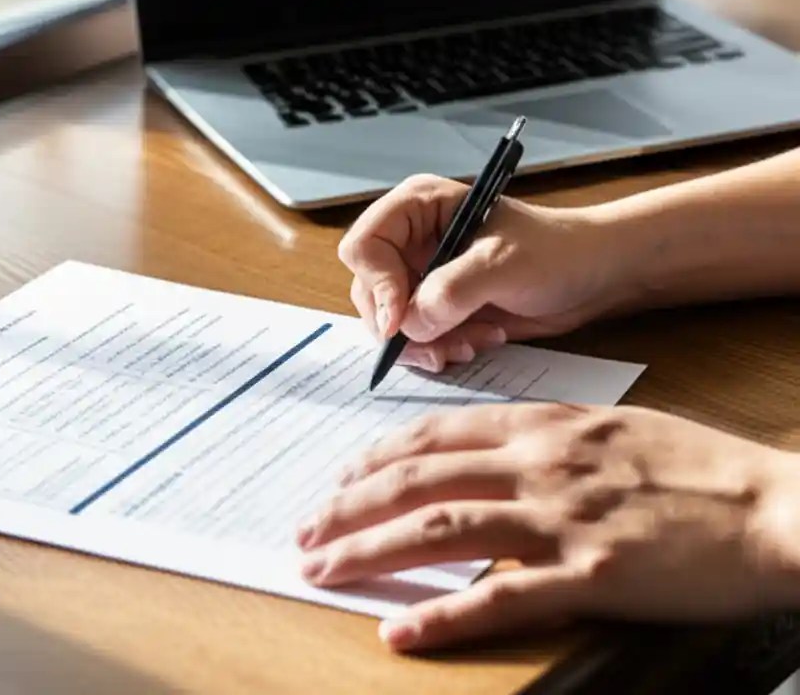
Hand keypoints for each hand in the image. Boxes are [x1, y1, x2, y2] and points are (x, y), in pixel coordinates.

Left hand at [295, 403, 799, 651]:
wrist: (778, 508)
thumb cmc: (702, 470)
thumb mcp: (616, 430)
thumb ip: (548, 438)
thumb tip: (491, 451)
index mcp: (547, 427)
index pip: (435, 435)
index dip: (374, 458)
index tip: (339, 478)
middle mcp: (542, 465)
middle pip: (419, 480)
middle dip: (349, 505)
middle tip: (306, 530)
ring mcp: (563, 520)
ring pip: (439, 528)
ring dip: (369, 550)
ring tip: (321, 569)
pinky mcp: (591, 577)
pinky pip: (499, 599)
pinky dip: (442, 617)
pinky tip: (400, 632)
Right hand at [338, 175, 629, 371]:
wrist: (594, 276)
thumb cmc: (557, 252)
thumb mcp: (502, 266)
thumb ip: (449, 292)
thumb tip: (407, 325)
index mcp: (417, 208)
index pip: (364, 247)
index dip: (376, 286)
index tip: (400, 322)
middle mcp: (410, 240)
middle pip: (368, 290)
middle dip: (402, 325)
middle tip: (438, 347)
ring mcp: (421, 275)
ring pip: (389, 322)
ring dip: (425, 343)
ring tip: (470, 343)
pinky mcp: (436, 306)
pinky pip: (414, 338)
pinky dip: (440, 349)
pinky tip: (477, 341)